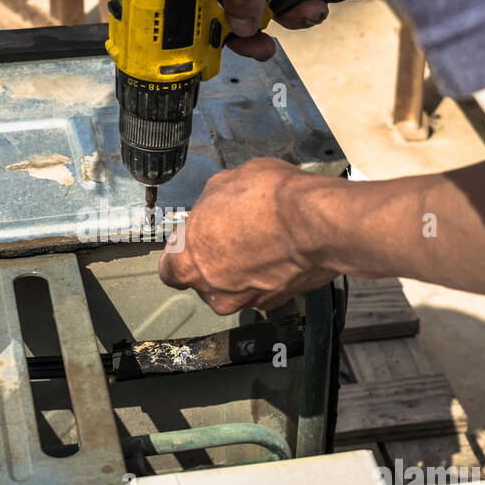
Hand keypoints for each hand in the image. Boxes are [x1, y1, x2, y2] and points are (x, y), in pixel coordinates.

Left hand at [158, 158, 342, 313]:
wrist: (315, 222)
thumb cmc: (268, 200)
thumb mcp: (224, 183)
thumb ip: (209, 205)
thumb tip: (214, 205)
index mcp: (188, 262)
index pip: (169, 271)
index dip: (181, 253)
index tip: (193, 240)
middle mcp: (213, 289)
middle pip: (204, 280)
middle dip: (215, 259)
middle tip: (233, 233)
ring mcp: (246, 299)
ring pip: (235, 287)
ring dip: (243, 269)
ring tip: (261, 239)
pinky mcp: (276, 301)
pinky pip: (264, 289)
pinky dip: (268, 274)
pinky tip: (280, 250)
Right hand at [220, 0, 343, 60]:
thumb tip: (241, 27)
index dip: (209, 22)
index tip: (223, 46)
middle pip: (235, 5)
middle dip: (255, 27)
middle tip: (266, 48)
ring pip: (270, 4)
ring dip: (291, 16)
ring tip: (311, 11)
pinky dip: (308, 4)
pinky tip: (320, 1)